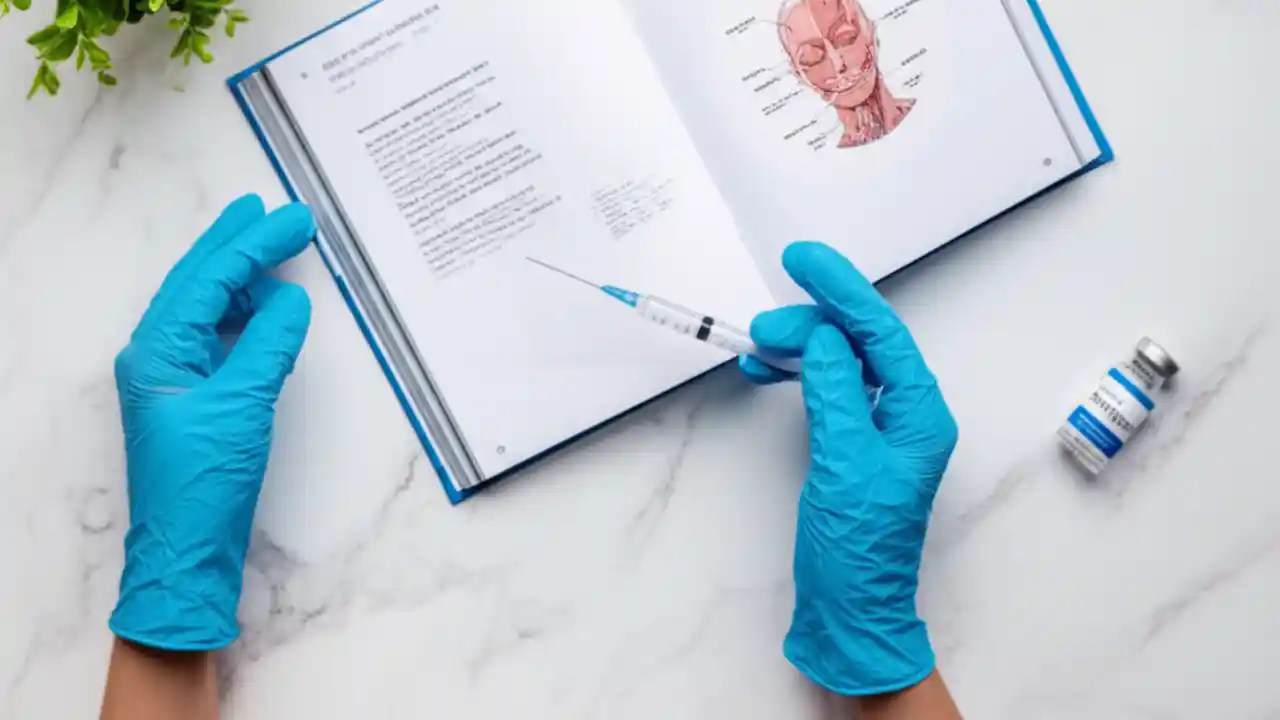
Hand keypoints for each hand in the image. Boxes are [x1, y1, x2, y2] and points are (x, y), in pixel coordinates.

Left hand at [110, 195, 314, 650]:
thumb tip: (288, 299)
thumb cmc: (206, 480)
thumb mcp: (243, 403)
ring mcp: (175, 376)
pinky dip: (246, 316)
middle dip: (235, 245)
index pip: (210, 279)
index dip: (253, 244)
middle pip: (198, 283)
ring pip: (208, 309)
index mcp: (158, 348)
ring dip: (242, 278)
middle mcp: (159, 354)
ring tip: (275, 249)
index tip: (295, 218)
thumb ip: (268, 344)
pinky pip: (219, 338)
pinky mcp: (195, 398)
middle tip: (268, 209)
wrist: (187, 550)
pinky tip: (268, 309)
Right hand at [739, 242, 958, 695]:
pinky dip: (793, 376)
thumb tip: (825, 340)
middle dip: (811, 323)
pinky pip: (824, 390)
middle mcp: (905, 415)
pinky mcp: (850, 444)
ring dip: (798, 348)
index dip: (843, 291)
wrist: (851, 610)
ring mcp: (877, 429)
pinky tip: (764, 370)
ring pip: (838, 363)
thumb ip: (836, 395)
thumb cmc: (859, 550)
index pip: (881, 334)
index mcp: (920, 414)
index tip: (805, 260)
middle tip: (763, 325)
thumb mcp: (845, 464)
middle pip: (859, 343)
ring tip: (757, 344)